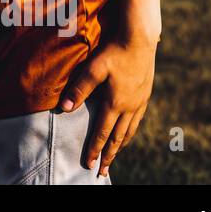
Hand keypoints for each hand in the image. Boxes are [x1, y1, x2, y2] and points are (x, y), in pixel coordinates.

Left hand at [59, 37, 156, 176]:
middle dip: (108, 155)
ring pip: (129, 131)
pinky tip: (128, 132)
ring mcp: (139, 102)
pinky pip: (138, 120)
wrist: (140, 40)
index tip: (89, 164)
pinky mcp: (145, 95)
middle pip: (117, 138)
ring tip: (114, 155)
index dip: (94, 149)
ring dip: (120, 145)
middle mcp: (129, 107)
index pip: (102, 133)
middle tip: (102, 171)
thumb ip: (79, 89)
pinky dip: (131, 131)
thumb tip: (64, 108)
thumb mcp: (94, 68)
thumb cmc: (114, 52)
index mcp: (114, 103)